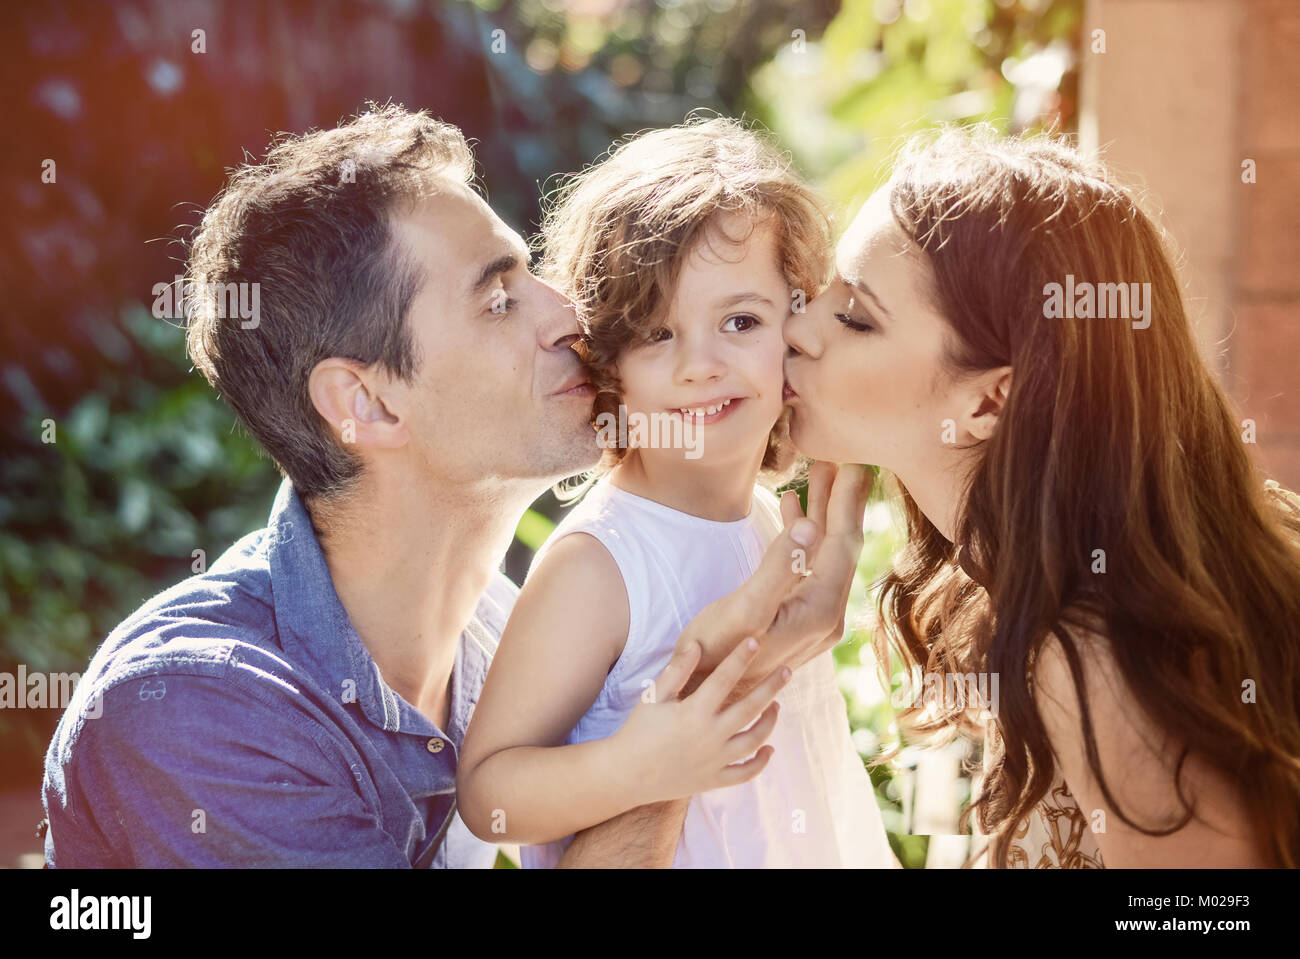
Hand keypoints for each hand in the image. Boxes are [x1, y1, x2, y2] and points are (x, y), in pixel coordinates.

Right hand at [611, 633, 792, 804]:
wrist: (627, 774)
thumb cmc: (639, 730)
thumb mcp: (654, 696)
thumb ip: (677, 670)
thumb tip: (697, 645)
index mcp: (694, 712)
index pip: (724, 678)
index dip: (740, 658)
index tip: (755, 641)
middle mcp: (710, 736)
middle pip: (751, 708)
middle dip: (771, 687)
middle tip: (787, 672)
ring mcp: (715, 760)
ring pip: (755, 740)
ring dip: (770, 722)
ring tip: (776, 706)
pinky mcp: (714, 779)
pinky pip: (746, 773)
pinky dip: (761, 762)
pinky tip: (769, 748)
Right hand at [677, 461, 871, 682]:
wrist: (705, 698)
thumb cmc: (716, 655)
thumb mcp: (745, 608)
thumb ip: (778, 566)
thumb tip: (809, 525)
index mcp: (820, 610)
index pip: (843, 543)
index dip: (847, 500)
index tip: (855, 461)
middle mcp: (826, 616)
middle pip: (841, 547)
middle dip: (840, 502)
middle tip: (842, 458)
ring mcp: (814, 620)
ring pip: (826, 555)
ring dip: (822, 516)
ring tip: (820, 475)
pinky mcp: (797, 620)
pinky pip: (811, 567)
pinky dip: (805, 537)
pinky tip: (795, 515)